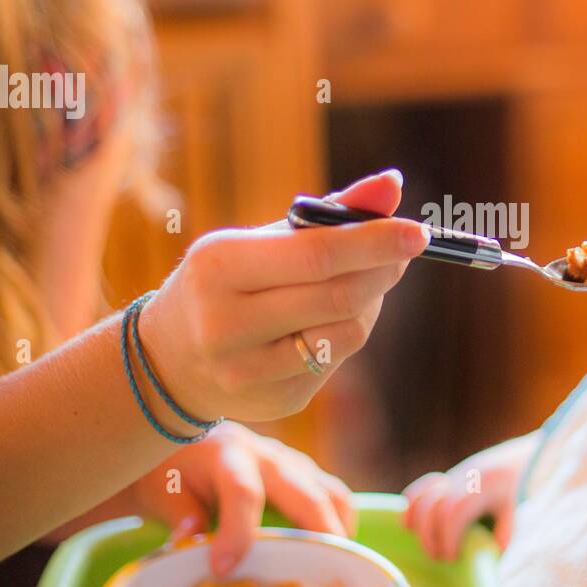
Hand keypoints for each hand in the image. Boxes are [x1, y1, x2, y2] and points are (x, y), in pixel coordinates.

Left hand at [129, 420, 357, 576]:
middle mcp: (264, 454)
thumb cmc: (170, 471)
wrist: (177, 436)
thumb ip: (179, 516)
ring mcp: (288, 460)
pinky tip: (332, 547)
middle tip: (324, 571)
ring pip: (327, 490)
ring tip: (336, 564)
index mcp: (225, 455)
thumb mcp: (162, 492)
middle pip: (303, 492)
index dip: (237, 532)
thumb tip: (191, 539)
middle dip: (316, 534)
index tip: (222, 569)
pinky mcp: (301, 469)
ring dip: (336, 528)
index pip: (242, 491)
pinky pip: (332, 491)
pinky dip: (339, 519)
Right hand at [136, 169, 428, 424]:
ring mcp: (248, 371)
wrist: (170, 358)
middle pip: (338, 297)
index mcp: (219, 268)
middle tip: (405, 249)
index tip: (417, 231)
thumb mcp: (262, 239)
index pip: (317, 255)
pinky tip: (332, 318)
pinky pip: (336, 361)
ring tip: (362, 282)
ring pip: (346, 334)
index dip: (375, 243)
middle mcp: (225, 324)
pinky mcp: (274, 401)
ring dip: (370, 302)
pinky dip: (348, 332)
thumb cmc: (228, 281)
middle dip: (384, 270)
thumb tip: (392, 184)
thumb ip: (330, 213)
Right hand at [402, 434, 536, 561]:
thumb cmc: (522, 491)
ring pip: (421, 495)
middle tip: (439, 557)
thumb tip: (489, 559)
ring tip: (426, 545)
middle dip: (429, 535)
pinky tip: (411, 527)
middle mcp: (464, 478)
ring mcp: (452, 478)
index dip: (447, 536)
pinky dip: (411, 509)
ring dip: (415, 523)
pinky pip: (420, 490)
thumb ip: (505, 534)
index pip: (453, 510)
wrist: (524, 460)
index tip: (451, 557)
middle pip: (432, 505)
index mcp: (483, 486)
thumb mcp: (519, 512)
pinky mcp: (446, 481)